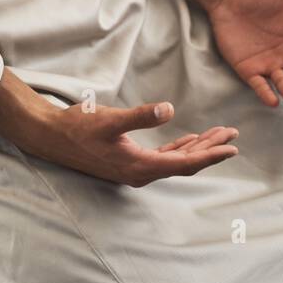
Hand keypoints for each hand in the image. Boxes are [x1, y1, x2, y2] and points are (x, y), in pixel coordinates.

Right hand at [31, 99, 238, 186]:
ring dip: (196, 147)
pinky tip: (188, 139)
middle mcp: (140, 173)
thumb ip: (141, 116)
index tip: (232, 148)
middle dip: (210, 149)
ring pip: (175, 160)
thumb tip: (169, 109)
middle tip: (232, 136)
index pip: (184, 163)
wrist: (50, 136)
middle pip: (184, 163)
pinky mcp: (127, 161)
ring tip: (218, 135)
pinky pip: (162, 158)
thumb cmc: (78, 127)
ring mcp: (133, 169)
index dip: (210, 155)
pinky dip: (179, 149)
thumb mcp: (110, 119)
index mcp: (139, 167)